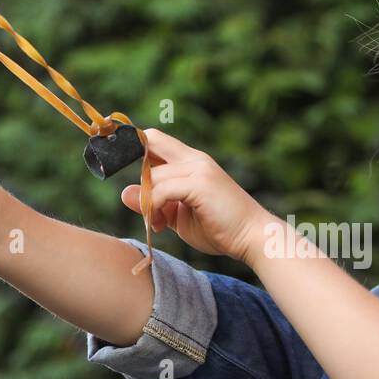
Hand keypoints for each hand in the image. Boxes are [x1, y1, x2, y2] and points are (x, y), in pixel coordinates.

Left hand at [119, 127, 271, 264]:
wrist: (253, 237)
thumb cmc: (221, 228)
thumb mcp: (179, 215)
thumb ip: (155, 203)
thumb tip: (125, 193)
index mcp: (192, 162)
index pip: (156, 140)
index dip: (138, 152)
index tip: (134, 182)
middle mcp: (195, 159)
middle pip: (152, 140)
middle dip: (138, 168)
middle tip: (144, 201)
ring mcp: (199, 169)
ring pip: (153, 175)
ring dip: (147, 202)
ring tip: (157, 224)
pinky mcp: (201, 184)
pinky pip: (162, 190)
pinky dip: (154, 208)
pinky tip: (160, 225)